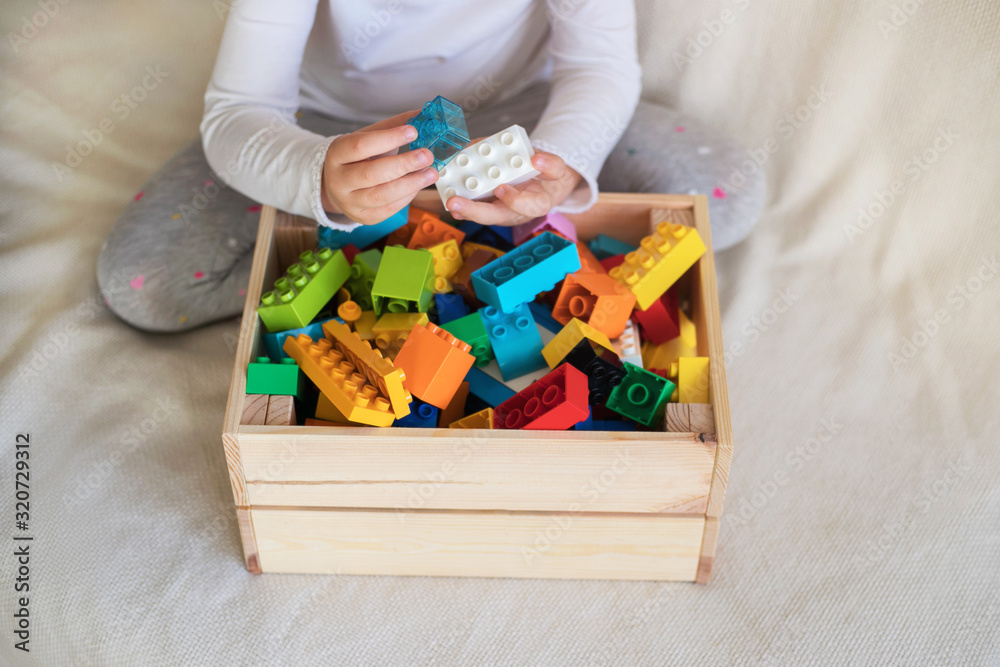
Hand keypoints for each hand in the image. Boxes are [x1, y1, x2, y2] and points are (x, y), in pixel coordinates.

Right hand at [321, 110, 438, 223]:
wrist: (341, 185)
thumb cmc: (359, 157)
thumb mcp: (370, 137)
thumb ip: (395, 126)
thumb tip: (426, 114)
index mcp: (336, 154)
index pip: (361, 146)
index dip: (388, 139)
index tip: (413, 131)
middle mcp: (338, 181)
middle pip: (371, 174)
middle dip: (403, 164)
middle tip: (427, 155)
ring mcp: (349, 202)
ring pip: (381, 196)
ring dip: (411, 184)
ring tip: (431, 173)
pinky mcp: (364, 218)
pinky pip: (389, 209)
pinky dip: (407, 196)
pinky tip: (419, 185)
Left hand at [445, 152, 581, 225]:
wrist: (542, 184)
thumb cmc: (548, 179)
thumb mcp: (558, 171)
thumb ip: (551, 165)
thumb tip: (536, 159)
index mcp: (535, 205)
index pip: (526, 207)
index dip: (514, 200)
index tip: (502, 188)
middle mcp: (513, 211)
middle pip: (493, 216)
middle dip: (473, 211)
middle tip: (455, 203)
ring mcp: (498, 209)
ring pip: (479, 212)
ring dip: (461, 207)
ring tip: (447, 198)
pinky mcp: (487, 202)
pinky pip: (472, 201)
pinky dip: (460, 195)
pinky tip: (447, 187)